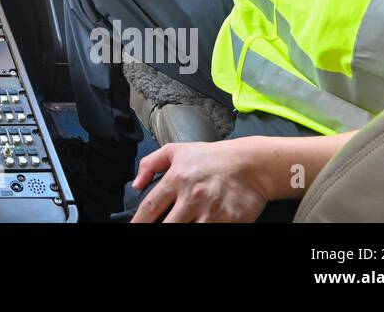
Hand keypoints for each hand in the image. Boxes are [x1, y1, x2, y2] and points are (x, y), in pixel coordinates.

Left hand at [129, 140, 270, 222]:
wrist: (251, 163)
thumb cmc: (212, 157)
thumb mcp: (177, 151)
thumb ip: (151, 164)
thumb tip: (135, 184)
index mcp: (176, 179)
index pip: (150, 207)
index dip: (138, 222)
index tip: (133, 227)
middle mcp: (192, 197)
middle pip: (168, 226)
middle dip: (157, 232)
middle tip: (153, 232)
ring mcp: (211, 211)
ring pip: (189, 232)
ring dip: (183, 232)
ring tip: (182, 226)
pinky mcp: (230, 221)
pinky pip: (212, 233)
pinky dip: (204, 233)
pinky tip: (199, 227)